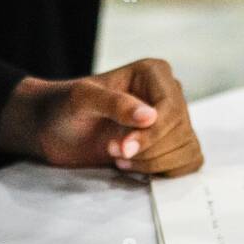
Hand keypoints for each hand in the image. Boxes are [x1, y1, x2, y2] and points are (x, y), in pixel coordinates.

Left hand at [0, 58, 203, 175]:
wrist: (55, 128)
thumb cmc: (64, 107)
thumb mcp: (82, 99)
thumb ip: (115, 104)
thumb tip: (150, 116)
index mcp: (154, 73)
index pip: (172, 108)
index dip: (152, 134)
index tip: (122, 149)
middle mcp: (170, 93)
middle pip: (181, 131)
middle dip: (147, 150)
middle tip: (113, 151)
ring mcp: (174, 119)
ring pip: (186, 148)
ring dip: (153, 162)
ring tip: (119, 157)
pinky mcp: (172, 142)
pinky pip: (188, 160)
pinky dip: (164, 170)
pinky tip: (136, 165)